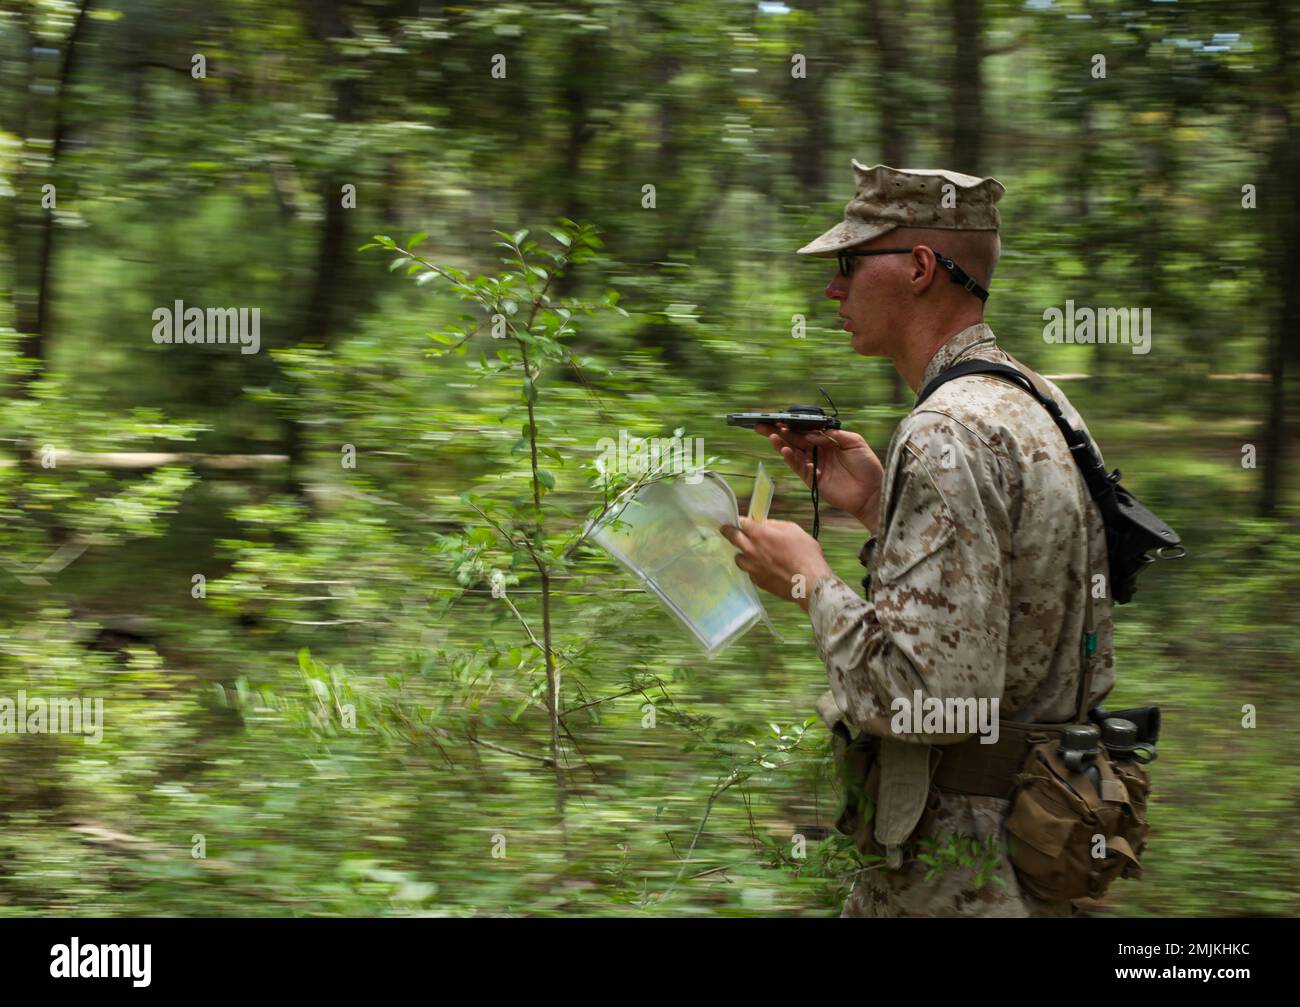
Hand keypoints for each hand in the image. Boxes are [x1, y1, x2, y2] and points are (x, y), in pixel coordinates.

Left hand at [719, 516, 831, 611]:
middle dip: (728, 532)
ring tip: (749, 553)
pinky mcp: (757, 581)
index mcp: (760, 534)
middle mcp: (751, 550)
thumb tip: (765, 524)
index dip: (740, 520)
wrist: (809, 582)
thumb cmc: (806, 554)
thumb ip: (776, 525)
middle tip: (726, 530)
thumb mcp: (794, 530)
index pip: (741, 523)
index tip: (740, 521)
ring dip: (741, 553)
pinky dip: (752, 568)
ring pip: (738, 558)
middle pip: (732, 538)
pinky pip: (749, 572)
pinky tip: (761, 568)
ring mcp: (752, 567)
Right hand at [752, 423, 883, 535]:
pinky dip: (791, 459)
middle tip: (761, 425)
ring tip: (771, 435)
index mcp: (828, 441)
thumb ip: (833, 434)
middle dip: (778, 432)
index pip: (806, 430)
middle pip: (795, 440)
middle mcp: (819, 452)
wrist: (872, 492)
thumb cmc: (868, 466)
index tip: (779, 418)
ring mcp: (815, 465)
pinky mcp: (813, 479)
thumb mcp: (855, 442)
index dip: (793, 424)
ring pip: (793, 453)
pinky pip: (799, 467)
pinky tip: (784, 450)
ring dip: (781, 444)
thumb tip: (811, 434)